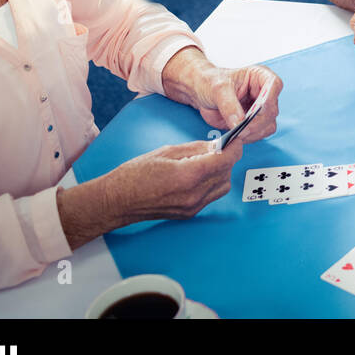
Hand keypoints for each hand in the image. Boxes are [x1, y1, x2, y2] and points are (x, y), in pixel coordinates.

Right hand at [104, 140, 242, 225]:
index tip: (236, 140)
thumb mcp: (166, 152)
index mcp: (189, 175)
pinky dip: (211, 183)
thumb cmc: (135, 174)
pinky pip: (211, 196)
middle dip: (227, 158)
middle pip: (226, 173)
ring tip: (207, 161)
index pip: (225, 160)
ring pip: (222, 187)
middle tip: (218, 148)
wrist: (118, 201)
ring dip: (221, 172)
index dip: (234, 148)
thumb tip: (215, 145)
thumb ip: (196, 148)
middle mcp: (194, 194)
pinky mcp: (189, 214)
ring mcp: (192, 206)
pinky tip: (199, 175)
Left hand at [192, 64, 281, 144]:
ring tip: (236, 133)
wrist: (201, 92)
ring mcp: (261, 109)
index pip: (274, 85)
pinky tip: (237, 135)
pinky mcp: (255, 122)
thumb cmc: (210, 82)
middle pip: (271, 110)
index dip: (268, 99)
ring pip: (269, 125)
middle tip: (239, 130)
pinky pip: (260, 133)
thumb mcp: (217, 89)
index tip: (254, 113)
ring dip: (254, 132)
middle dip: (256, 123)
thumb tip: (239, 123)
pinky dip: (250, 137)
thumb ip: (229, 105)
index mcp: (260, 76)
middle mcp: (264, 92)